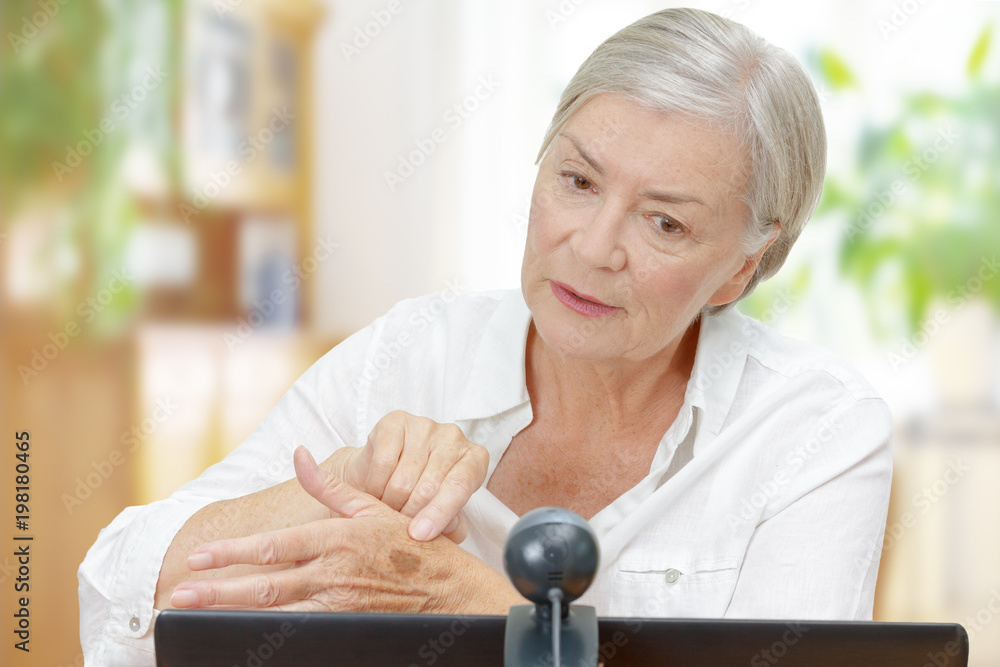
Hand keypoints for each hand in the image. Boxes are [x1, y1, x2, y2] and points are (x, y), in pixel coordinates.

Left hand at [169, 447, 518, 613]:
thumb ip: (329, 485)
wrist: (451, 591)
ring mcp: (336, 605)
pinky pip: (299, 631)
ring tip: (196, 615)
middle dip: (217, 590)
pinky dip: (268, 632)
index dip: (233, 552)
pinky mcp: (344, 626)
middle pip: (264, 585)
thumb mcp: (373, 507)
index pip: (274, 547)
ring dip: (231, 614)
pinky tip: (242, 634)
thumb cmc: (413, 544)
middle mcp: (331, 574)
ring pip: (274, 611)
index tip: (200, 555)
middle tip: (179, 592)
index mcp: (336, 538)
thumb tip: (300, 455)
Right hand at [329, 411, 489, 542]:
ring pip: (404, 478)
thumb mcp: (441, 516)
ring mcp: (426, 426)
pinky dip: (375, 486)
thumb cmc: (419, 496)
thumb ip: (452, 526)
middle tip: (397, 526)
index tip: (419, 534)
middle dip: (409, 515)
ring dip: (390, 503)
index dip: (440, 513)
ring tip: (386, 508)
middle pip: (430, 486)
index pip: (460, 486)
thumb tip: (450, 527)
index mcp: (474, 459)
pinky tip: (375, 491)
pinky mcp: (396, 421)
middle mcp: (454, 437)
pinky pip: (383, 463)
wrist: (381, 474)